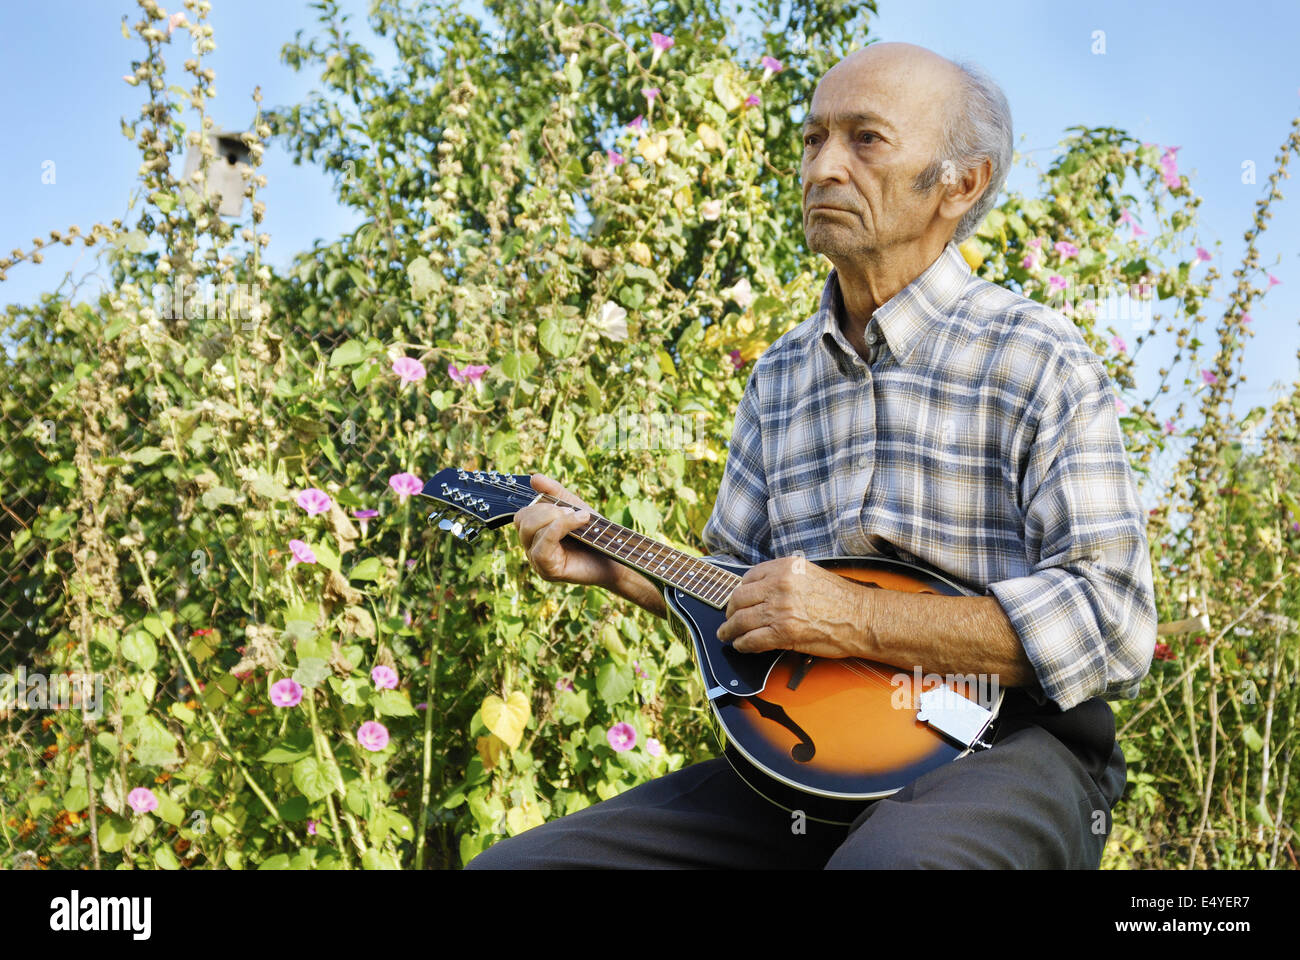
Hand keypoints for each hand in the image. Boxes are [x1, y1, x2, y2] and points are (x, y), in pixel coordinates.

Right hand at [513, 474, 619, 588]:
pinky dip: (558, 528)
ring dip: (556, 517)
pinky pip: (541, 547)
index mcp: (536, 534)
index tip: (566, 506)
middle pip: (522, 520)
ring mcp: (538, 561)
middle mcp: (533, 548)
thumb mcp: (574, 507)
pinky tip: (578, 522)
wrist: (617, 555)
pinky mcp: (547, 571)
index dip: (540, 505)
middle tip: (572, 511)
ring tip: (580, 518)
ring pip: (529, 531)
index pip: (522, 515)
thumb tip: (534, 477)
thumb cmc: (595, 534)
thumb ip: (554, 492)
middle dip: (547, 510)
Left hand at [715, 556, 870, 657]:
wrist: (861, 618)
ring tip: (726, 634)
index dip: (739, 590)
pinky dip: (742, 644)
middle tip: (728, 618)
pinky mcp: (783, 632)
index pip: (749, 577)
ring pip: (741, 620)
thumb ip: (785, 578)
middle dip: (730, 611)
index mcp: (785, 568)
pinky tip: (741, 646)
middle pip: (739, 598)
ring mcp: (779, 609)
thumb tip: (763, 590)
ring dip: (729, 630)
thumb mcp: (810, 574)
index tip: (737, 599)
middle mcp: (779, 585)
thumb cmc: (842, 599)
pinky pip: (752, 639)